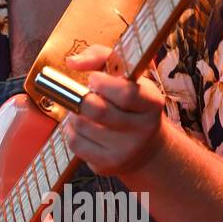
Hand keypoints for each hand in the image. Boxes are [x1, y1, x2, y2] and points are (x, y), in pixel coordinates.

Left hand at [63, 44, 165, 178]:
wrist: (146, 147)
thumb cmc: (131, 103)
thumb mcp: (126, 74)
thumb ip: (100, 56)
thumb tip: (72, 62)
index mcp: (152, 103)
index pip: (126, 94)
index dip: (102, 83)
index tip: (94, 79)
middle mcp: (142, 130)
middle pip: (98, 111)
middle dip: (82, 98)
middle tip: (83, 93)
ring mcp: (125, 151)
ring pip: (81, 126)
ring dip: (73, 113)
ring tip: (82, 109)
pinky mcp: (107, 165)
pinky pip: (75, 144)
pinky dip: (70, 130)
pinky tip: (80, 125)